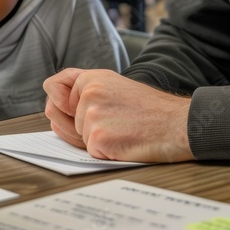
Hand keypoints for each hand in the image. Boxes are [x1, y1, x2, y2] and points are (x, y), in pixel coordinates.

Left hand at [43, 68, 192, 162]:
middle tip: (111, 122)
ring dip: (98, 141)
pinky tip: (126, 141)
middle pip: (63, 118)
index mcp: (92, 76)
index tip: (72, 107)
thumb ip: (84, 92)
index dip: (61, 102)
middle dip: (80, 126)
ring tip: (124, 130)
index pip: (53, 88)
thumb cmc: (151, 110)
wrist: (178, 124)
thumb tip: (51, 108)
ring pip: (80, 137)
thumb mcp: (116, 87)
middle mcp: (89, 91)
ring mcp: (92, 114)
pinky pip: (91, 152)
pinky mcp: (98, 137)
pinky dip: (107, 153)